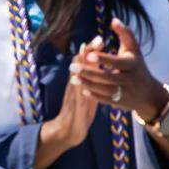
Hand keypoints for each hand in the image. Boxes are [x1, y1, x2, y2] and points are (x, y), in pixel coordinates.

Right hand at [36, 42, 101, 168]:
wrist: (68, 130)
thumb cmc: (79, 111)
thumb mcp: (85, 93)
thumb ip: (89, 80)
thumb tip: (96, 67)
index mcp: (78, 80)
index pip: (84, 61)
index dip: (91, 50)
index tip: (100, 38)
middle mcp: (74, 83)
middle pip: (80, 63)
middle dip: (89, 51)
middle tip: (99, 39)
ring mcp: (74, 93)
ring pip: (78, 74)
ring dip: (87, 63)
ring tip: (95, 53)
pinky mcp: (76, 104)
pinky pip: (79, 91)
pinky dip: (83, 83)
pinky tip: (90, 77)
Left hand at [69, 19, 167, 121]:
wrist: (150, 95)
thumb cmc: (137, 66)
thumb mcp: (134, 50)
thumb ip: (125, 34)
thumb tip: (113, 19)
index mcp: (133, 65)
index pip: (118, 63)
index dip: (104, 59)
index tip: (88, 55)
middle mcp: (131, 80)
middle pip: (109, 78)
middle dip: (89, 73)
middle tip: (71, 67)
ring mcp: (127, 93)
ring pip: (106, 90)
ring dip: (89, 84)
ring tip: (73, 78)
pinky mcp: (122, 103)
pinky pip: (107, 100)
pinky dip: (94, 95)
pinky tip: (82, 89)